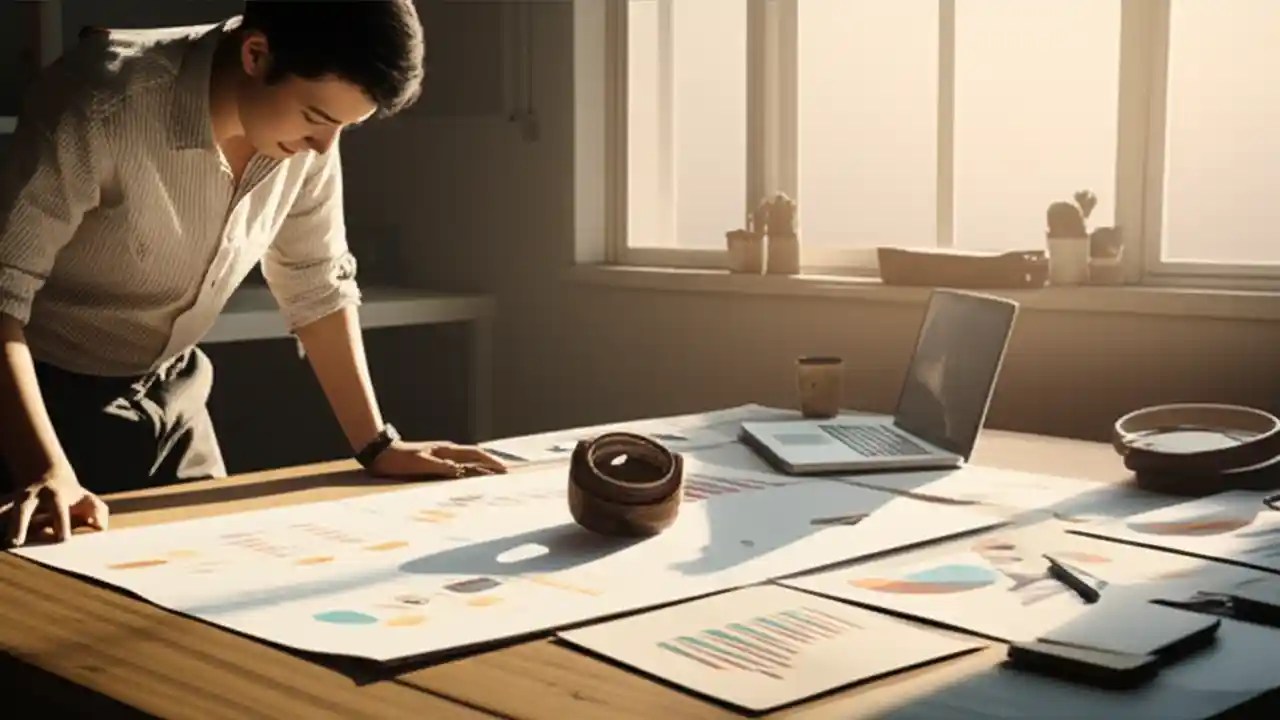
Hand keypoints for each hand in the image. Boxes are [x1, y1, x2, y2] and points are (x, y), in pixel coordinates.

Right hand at [1, 465, 109, 546]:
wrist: (46, 474)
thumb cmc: (72, 496)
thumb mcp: (89, 501)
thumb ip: (98, 514)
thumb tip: (98, 527)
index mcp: (55, 497)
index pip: (59, 513)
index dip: (61, 525)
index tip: (61, 540)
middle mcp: (30, 498)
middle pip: (23, 511)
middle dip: (18, 525)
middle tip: (14, 542)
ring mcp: (12, 501)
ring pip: (0, 511)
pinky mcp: (1, 507)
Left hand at [367, 440, 508, 479]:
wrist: (382, 453)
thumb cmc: (399, 460)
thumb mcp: (419, 464)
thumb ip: (440, 467)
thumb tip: (460, 470)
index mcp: (446, 451)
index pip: (475, 454)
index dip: (490, 461)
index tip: (505, 469)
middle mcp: (447, 452)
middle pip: (475, 456)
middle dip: (491, 463)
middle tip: (507, 473)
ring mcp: (442, 456)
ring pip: (468, 461)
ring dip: (482, 467)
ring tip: (495, 476)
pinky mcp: (436, 461)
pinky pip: (459, 466)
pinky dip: (469, 470)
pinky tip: (471, 476)